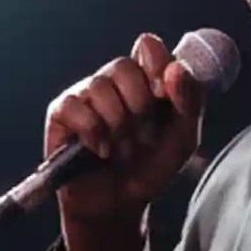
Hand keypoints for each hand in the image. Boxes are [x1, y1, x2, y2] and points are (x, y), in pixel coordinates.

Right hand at [44, 33, 204, 250]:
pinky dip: (93, 132)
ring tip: (121, 147)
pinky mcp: (61, 113)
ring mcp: (85, 94)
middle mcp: (113, 81)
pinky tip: (99, 150)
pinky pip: (75, 106)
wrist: (120, 205)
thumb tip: (176, 68)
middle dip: (139, 104)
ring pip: (100, 86)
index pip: (147, 46)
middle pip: (124, 65)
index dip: (156, 62)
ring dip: (117, 124)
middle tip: (142, 134)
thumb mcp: (183, 139)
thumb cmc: (149, 167)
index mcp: (145, 79)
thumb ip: (190, 101)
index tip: (163, 93)